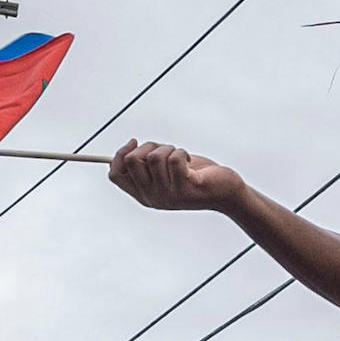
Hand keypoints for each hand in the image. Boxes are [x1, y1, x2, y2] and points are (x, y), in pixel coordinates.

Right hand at [108, 141, 248, 214]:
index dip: (120, 155)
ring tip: (180, 157)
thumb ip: (147, 164)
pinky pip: (173, 158)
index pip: (115, 175)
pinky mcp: (185, 188)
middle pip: (131, 161)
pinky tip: (189, 162)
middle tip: (164, 150)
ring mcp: (167, 195)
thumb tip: (128, 148)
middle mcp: (152, 198)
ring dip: (168, 148)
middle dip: (147, 146)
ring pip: (153, 156)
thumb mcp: (165, 172)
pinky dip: (181, 152)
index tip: (134, 143)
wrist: (224, 192)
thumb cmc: (195, 176)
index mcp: (143, 195)